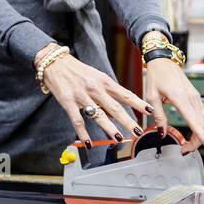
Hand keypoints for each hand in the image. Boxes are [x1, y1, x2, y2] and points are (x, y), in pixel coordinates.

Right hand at [38, 48, 156, 145]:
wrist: (54, 61)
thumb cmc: (76, 70)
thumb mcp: (95, 76)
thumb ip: (107, 93)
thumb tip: (117, 111)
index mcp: (103, 81)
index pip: (124, 94)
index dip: (138, 103)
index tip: (149, 111)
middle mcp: (94, 88)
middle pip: (114, 107)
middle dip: (127, 121)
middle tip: (138, 131)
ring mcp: (81, 95)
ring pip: (98, 115)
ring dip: (109, 128)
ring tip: (117, 138)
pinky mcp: (67, 101)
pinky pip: (77, 120)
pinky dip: (83, 133)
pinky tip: (88, 142)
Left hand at [143, 58, 203, 151]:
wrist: (164, 60)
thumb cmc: (156, 76)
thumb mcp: (151, 97)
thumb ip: (158, 116)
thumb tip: (162, 134)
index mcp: (180, 98)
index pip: (194, 120)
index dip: (201, 135)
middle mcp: (192, 98)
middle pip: (203, 125)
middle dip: (197, 141)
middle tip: (184, 150)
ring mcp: (196, 97)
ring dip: (199, 135)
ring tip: (186, 144)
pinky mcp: (196, 97)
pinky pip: (202, 116)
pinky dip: (199, 127)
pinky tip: (191, 133)